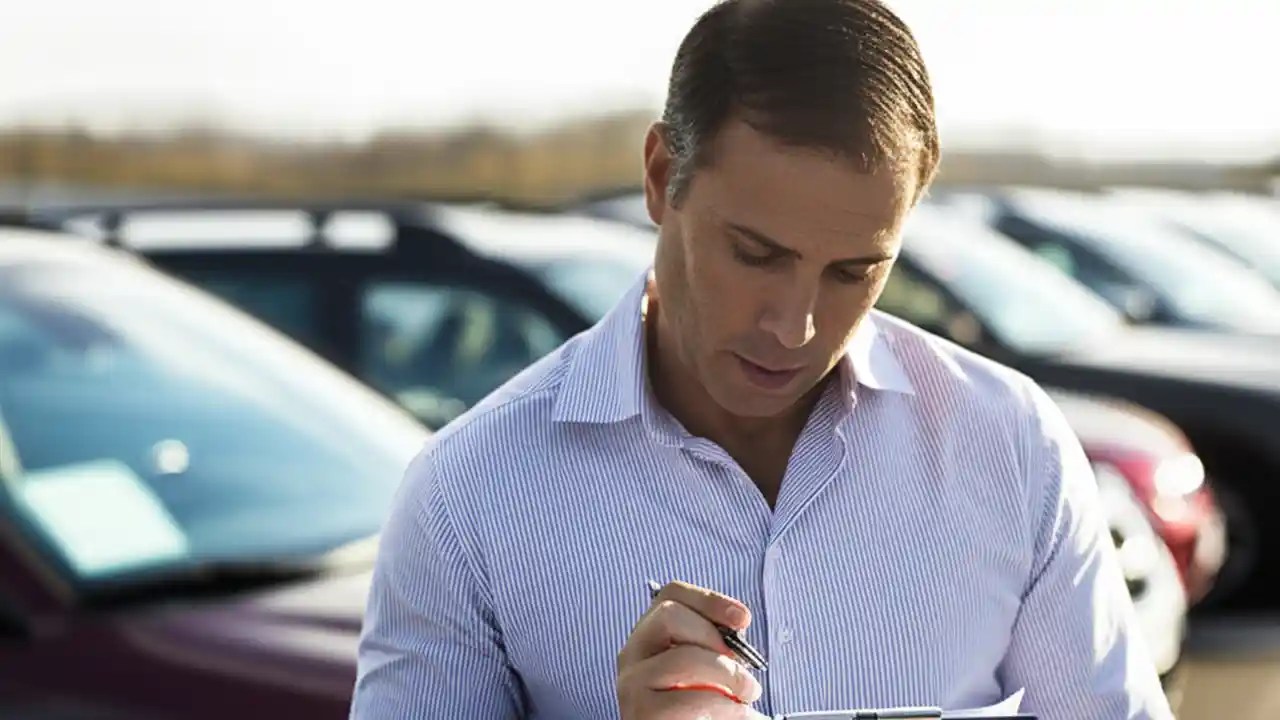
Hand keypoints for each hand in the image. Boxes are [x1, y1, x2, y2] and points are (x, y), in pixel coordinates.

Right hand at [616, 580, 765, 719]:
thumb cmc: (701, 705)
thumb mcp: (708, 665)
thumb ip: (715, 642)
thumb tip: (737, 621)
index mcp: (651, 634)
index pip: (671, 594)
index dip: (709, 599)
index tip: (742, 618)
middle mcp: (634, 652)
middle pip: (669, 614)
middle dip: (714, 636)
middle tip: (740, 663)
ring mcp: (633, 681)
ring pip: (683, 657)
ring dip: (727, 673)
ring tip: (747, 693)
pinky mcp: (642, 711)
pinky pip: (689, 698)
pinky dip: (722, 704)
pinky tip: (734, 711)